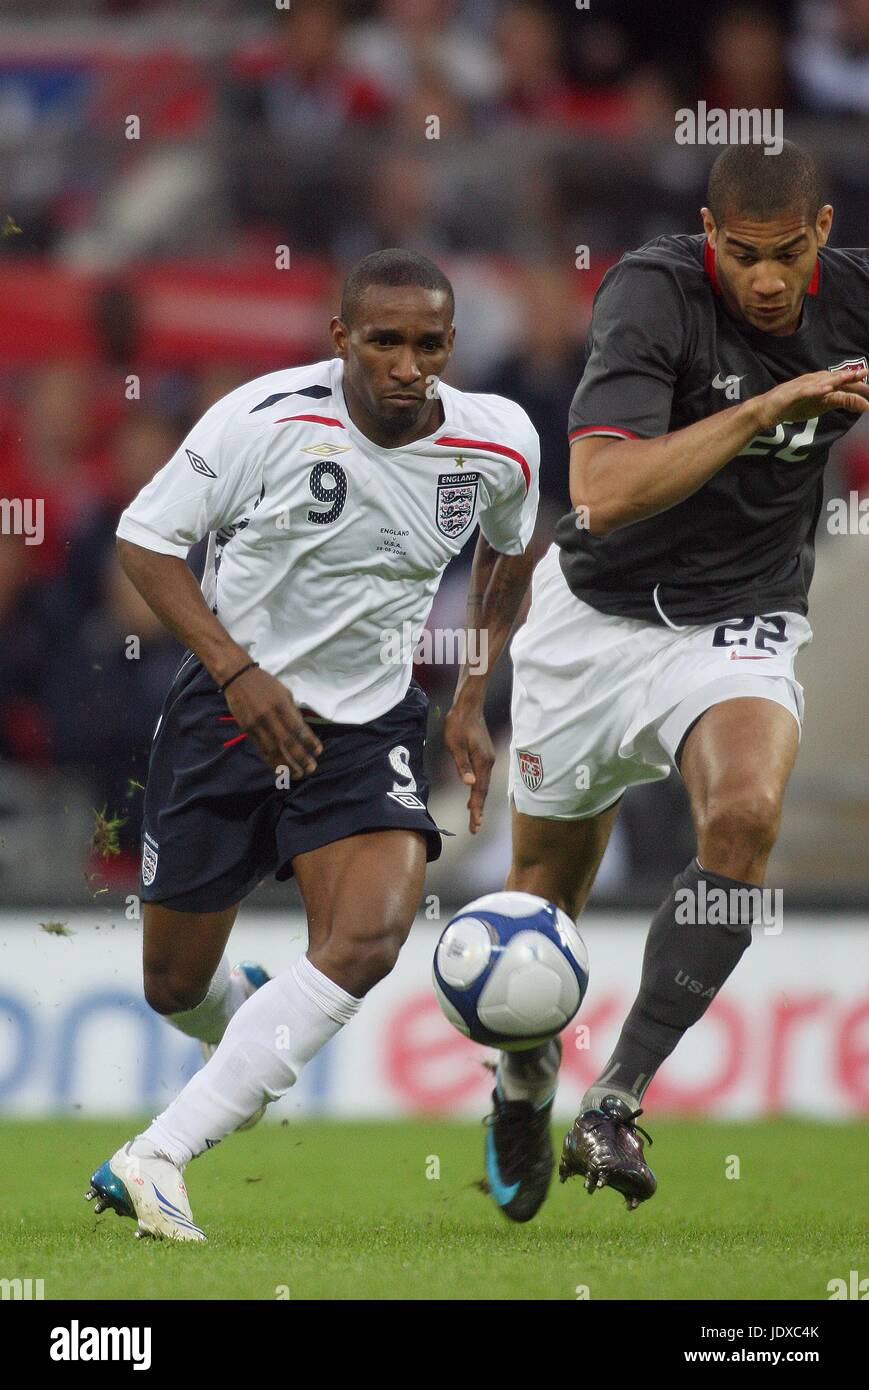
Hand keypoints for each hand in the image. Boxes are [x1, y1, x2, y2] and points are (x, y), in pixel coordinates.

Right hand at [223, 666, 322, 777]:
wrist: (238, 678)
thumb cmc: (265, 684)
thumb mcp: (284, 693)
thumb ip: (293, 712)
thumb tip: (303, 732)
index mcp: (281, 705)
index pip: (298, 728)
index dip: (309, 742)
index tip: (318, 751)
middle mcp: (269, 716)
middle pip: (287, 742)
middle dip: (300, 758)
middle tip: (311, 768)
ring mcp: (257, 725)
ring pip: (273, 750)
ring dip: (286, 765)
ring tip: (298, 774)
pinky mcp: (247, 730)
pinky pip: (261, 749)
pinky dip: (271, 761)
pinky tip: (280, 769)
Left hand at [443, 700, 494, 833]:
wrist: (469, 706)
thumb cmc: (458, 723)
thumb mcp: (455, 744)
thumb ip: (462, 765)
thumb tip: (469, 784)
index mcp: (481, 761)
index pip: (479, 790)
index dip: (477, 808)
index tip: (475, 824)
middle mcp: (488, 762)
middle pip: (484, 790)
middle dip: (479, 810)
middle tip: (475, 828)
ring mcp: (487, 758)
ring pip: (484, 784)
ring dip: (479, 800)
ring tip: (473, 816)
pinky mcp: (484, 755)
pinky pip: (483, 776)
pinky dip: (479, 789)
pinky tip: (472, 793)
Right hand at [755, 365, 868, 428]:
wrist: (766, 409)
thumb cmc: (794, 405)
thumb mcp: (822, 405)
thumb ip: (842, 401)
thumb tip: (864, 404)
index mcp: (822, 384)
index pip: (843, 383)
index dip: (857, 385)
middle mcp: (814, 382)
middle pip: (835, 379)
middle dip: (850, 377)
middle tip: (864, 373)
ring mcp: (802, 387)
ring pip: (821, 382)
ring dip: (836, 379)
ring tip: (850, 376)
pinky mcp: (791, 395)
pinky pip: (805, 392)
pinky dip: (815, 390)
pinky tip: (826, 390)